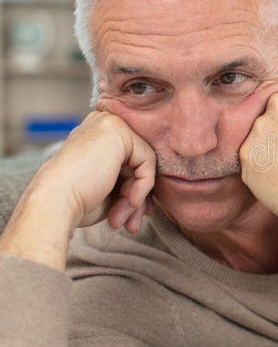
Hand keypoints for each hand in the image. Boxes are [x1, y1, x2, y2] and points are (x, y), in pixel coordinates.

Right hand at [0, 112, 155, 270]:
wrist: (56, 204)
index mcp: (97, 137)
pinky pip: (147, 161)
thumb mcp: (110, 188)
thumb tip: (152, 196)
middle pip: (138, 162)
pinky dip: (143, 186)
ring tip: (124, 218)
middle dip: (136, 197)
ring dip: (137, 197)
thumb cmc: (77, 201)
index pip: (131, 162)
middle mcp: (102, 125)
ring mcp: (110, 124)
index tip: (130, 213)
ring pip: (144, 164)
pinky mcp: (118, 131)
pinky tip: (129, 202)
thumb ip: (130, 180)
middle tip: (129, 222)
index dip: (134, 190)